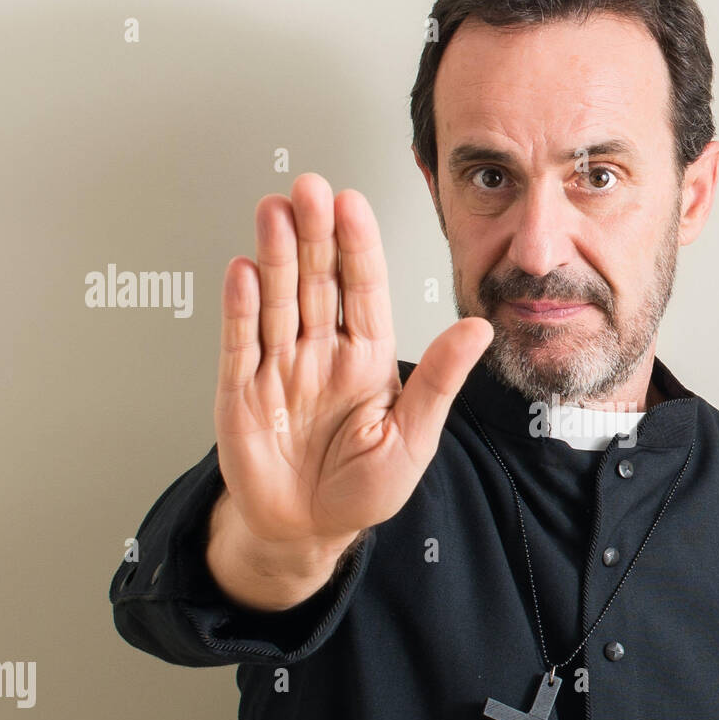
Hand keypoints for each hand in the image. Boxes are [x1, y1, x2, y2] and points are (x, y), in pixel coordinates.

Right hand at [213, 172, 491, 550]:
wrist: (308, 531)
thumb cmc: (363, 488)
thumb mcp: (413, 437)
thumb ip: (439, 380)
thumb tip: (479, 329)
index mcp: (368, 358)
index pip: (364, 290)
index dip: (358, 247)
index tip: (353, 204)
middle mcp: (322, 352)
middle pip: (317, 282)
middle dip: (314, 234)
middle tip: (311, 188)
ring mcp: (278, 367)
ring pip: (277, 300)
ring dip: (275, 256)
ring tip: (275, 211)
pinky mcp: (240, 391)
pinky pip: (239, 343)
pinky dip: (240, 308)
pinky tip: (244, 270)